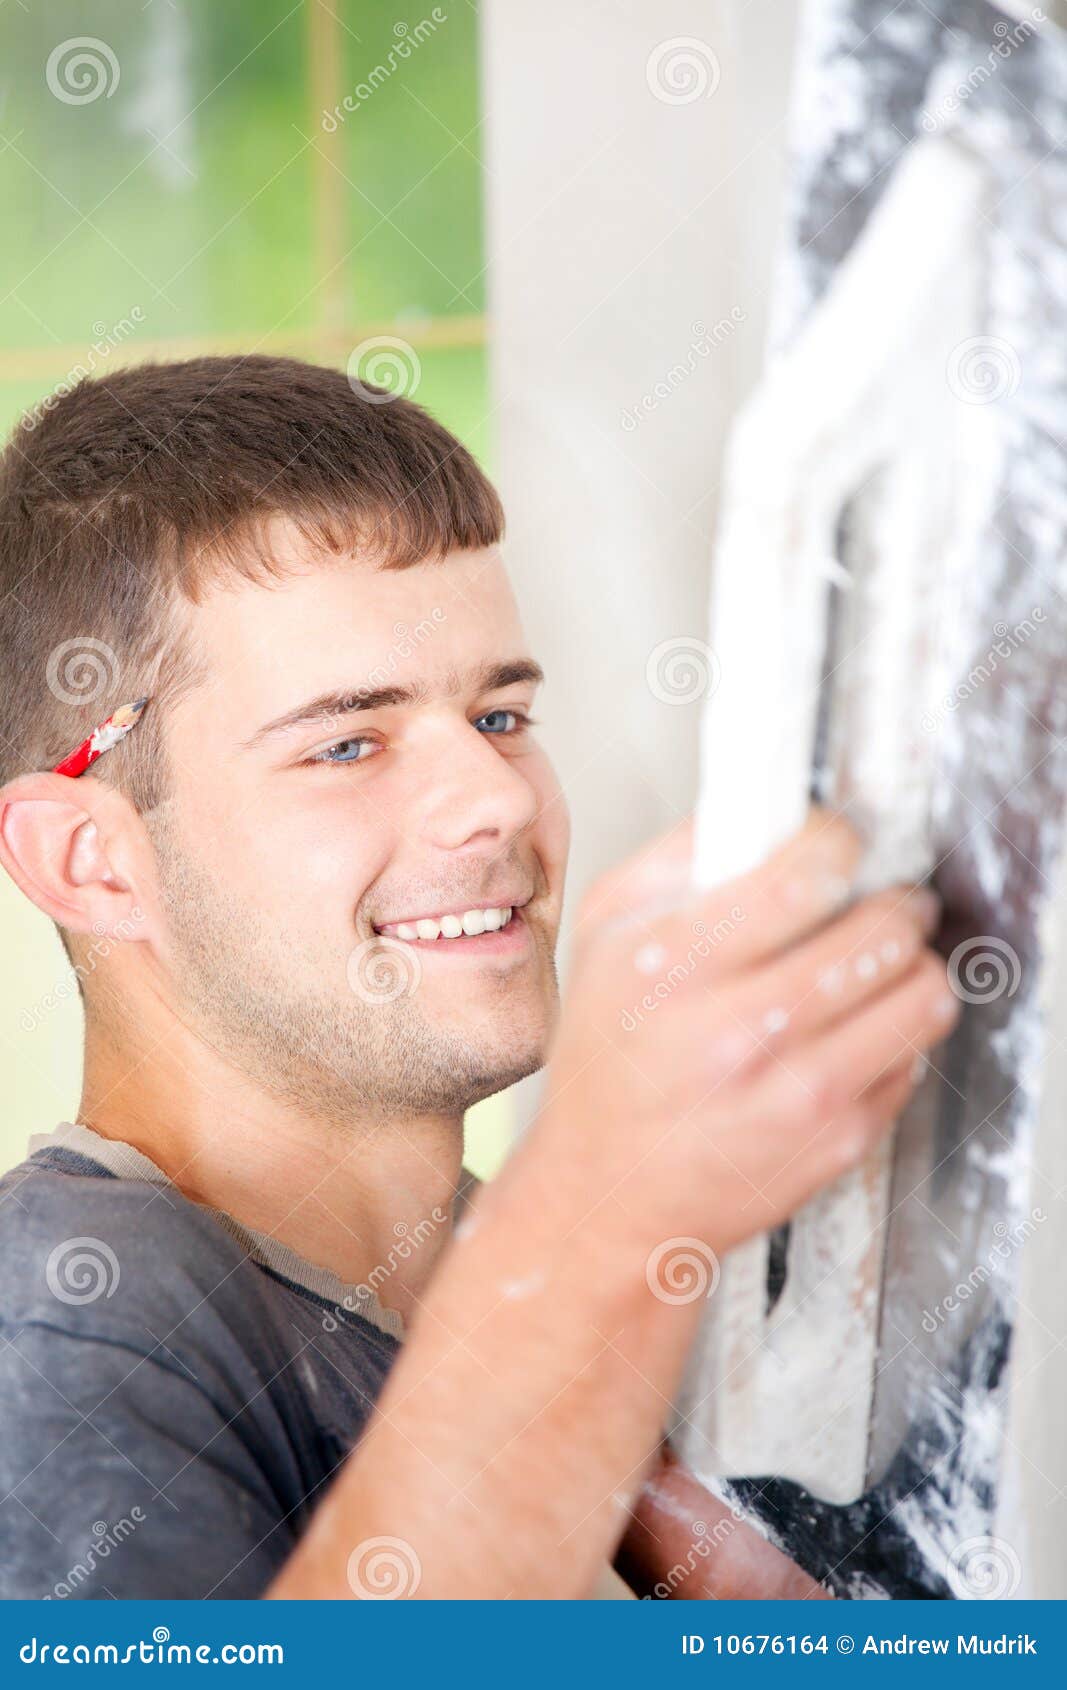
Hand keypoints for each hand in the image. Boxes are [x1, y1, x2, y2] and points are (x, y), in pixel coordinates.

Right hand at [272, 810, 956, 1599]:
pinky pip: (912, 1055)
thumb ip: (678, 858)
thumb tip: (757, 806)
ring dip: (910, 965)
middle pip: (883, 929)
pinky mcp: (839, 1137)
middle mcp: (740, 1030)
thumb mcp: (603, 936)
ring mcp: (798, 1092)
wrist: (608, 1198)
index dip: (838, 841)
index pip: (807, 871)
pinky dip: (892, 1033)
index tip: (835, 845)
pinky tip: (847, 1033)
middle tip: (875, 902)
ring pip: (921, 992)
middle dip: (891, 901)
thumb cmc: (607, 1064)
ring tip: (878, 964)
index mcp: (676, 965)